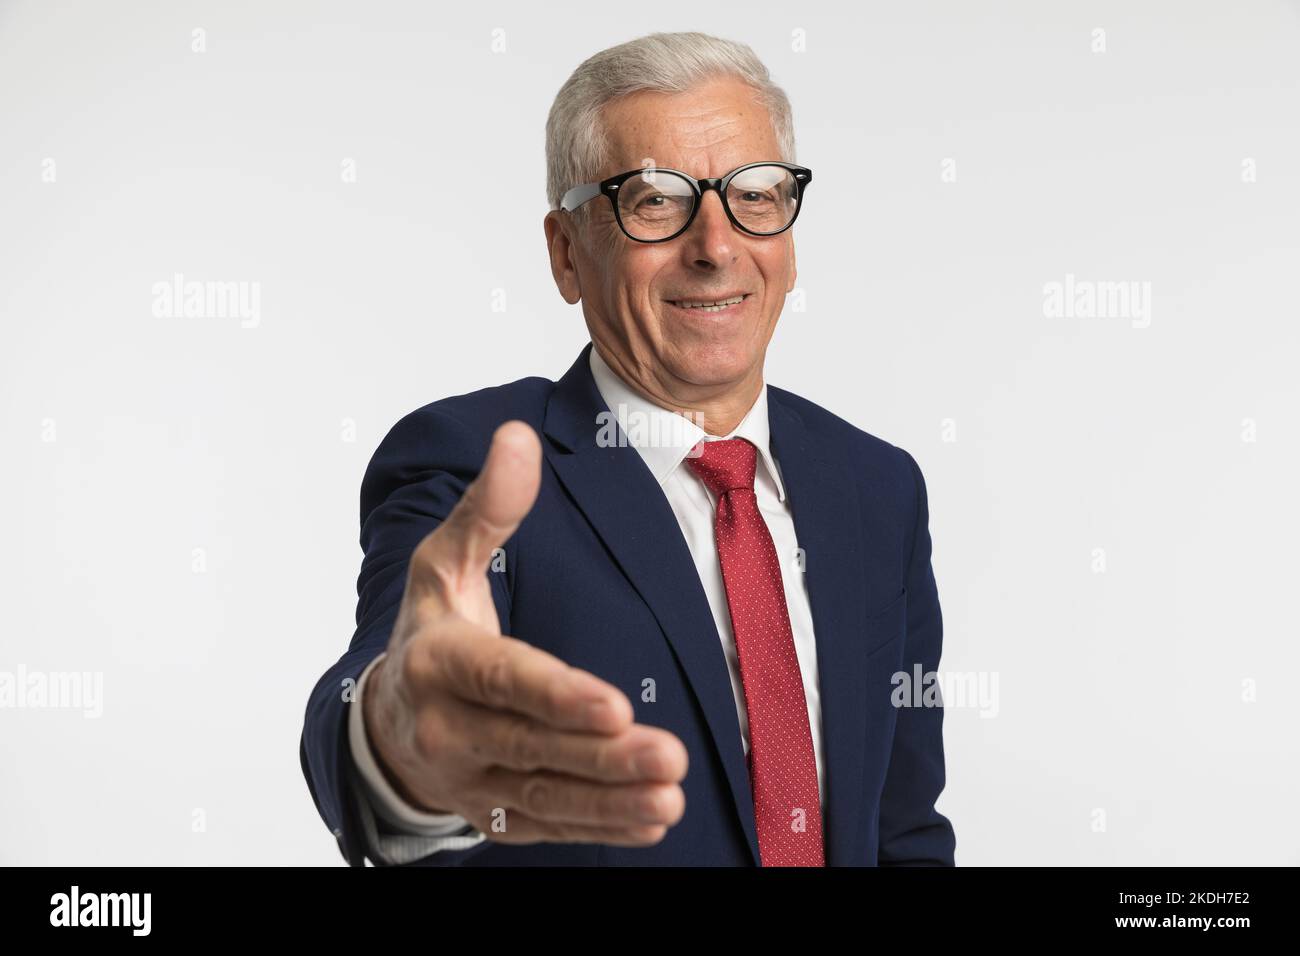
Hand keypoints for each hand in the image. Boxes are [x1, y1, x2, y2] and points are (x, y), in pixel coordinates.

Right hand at [363, 420, 687, 845]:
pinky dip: (599, 827)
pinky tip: (651, 820)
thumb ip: (488, 507)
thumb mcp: (443, 563)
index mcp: (437, 661)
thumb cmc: (429, 632)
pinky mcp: (493, 811)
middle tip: (668, 756)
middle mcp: (448, 728)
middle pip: (530, 744)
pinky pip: (548, 824)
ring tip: (669, 796)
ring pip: (545, 795)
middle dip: (601, 756)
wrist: (384, 724)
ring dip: (609, 799)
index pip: (500, 678)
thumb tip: (518, 436)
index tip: (614, 705)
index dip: (556, 694)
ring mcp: (470, 777)